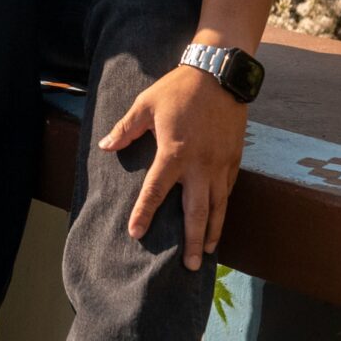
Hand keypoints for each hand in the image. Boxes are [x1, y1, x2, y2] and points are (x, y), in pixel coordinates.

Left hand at [98, 65, 246, 269]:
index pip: (156, 190)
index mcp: (174, 153)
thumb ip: (126, 128)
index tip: (135, 233)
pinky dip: (223, 208)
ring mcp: (220, 163)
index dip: (144, 213)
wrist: (219, 74)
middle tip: (190, 266)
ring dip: (214, 231)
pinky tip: (218, 219)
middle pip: (197, 212)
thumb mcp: (146, 104)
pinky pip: (228, 190)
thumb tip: (106, 146)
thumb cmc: (178, 89)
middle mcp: (200, 165)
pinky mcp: (234, 159)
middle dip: (194, 241)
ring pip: (218, 206)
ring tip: (208, 252)